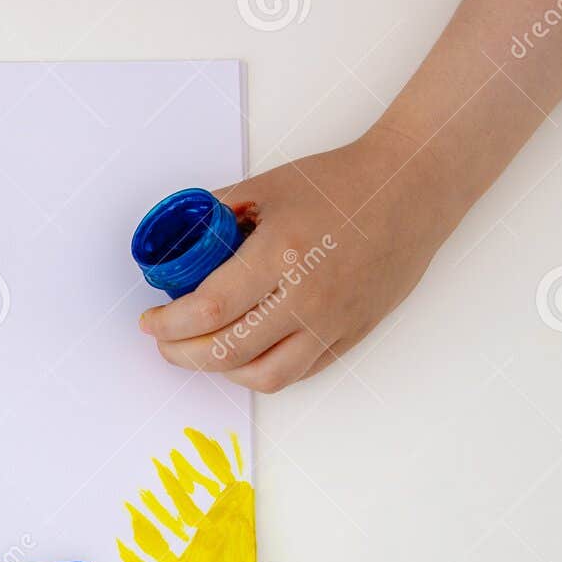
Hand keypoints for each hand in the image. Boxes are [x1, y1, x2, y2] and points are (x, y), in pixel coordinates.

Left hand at [137, 128, 457, 392]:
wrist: (410, 191)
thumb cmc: (339, 184)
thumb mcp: (266, 187)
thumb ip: (214, 215)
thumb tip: (172, 244)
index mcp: (281, 254)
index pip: (210, 309)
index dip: (169, 324)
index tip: (150, 320)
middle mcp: (308, 297)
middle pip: (228, 352)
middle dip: (181, 354)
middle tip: (164, 341)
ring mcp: (333, 322)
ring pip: (262, 377)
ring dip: (219, 371)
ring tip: (200, 351)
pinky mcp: (350, 336)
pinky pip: (296, 373)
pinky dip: (259, 371)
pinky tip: (241, 354)